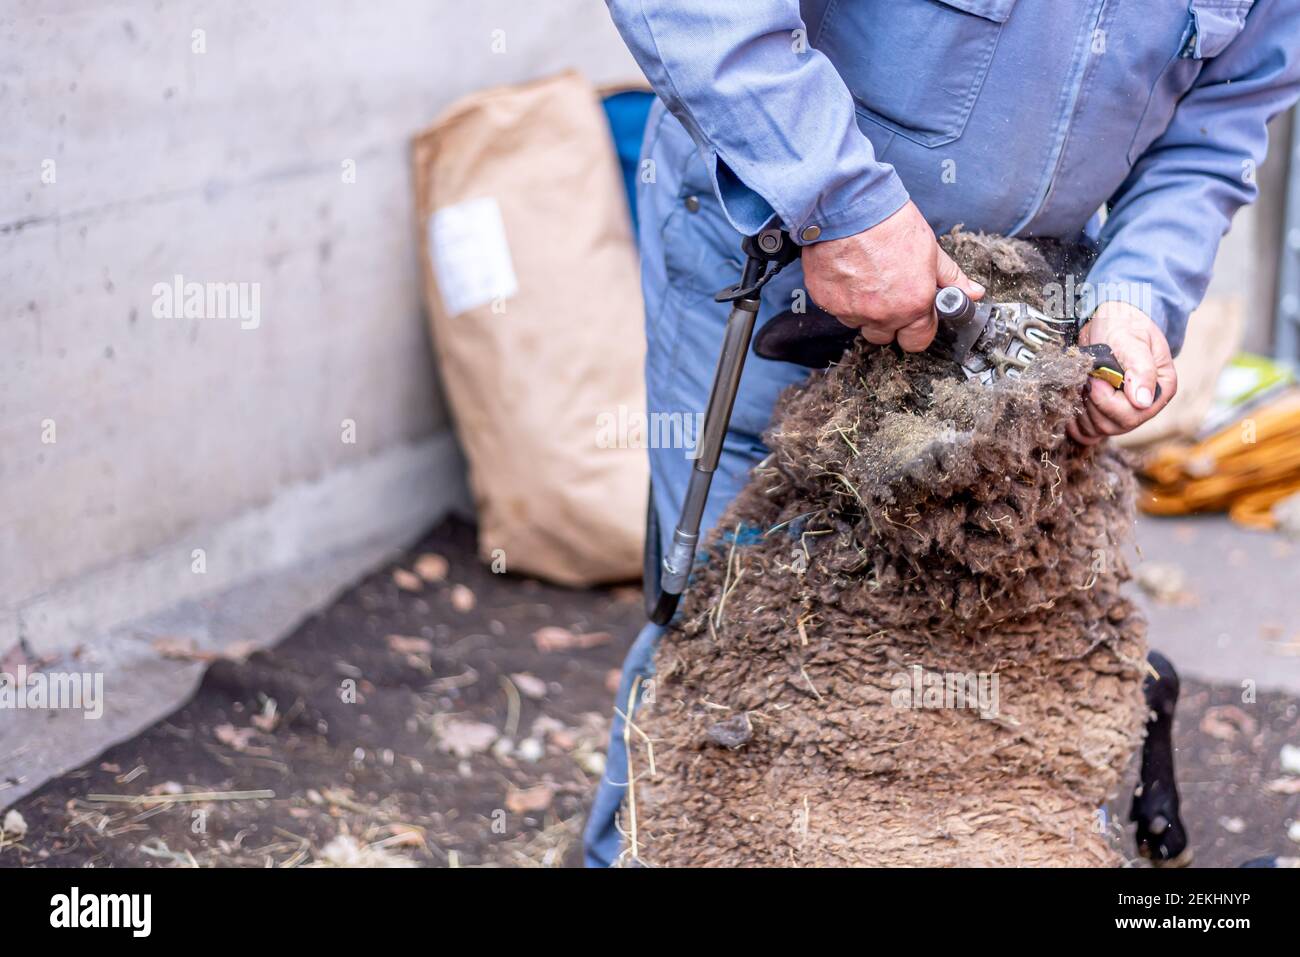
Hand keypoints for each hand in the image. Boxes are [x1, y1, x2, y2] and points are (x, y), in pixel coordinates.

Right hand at [801, 201, 984, 351]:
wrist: (849, 208)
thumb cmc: (890, 224)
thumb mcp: (930, 250)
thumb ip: (951, 278)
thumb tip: (973, 293)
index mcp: (913, 304)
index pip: (918, 341)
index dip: (918, 329)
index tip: (915, 317)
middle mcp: (883, 314)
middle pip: (885, 338)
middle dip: (888, 322)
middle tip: (888, 295)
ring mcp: (852, 311)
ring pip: (858, 323)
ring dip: (863, 310)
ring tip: (865, 278)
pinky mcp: (827, 301)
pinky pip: (836, 310)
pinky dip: (841, 297)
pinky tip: (847, 273)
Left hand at [1067, 301, 1176, 445]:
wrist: (1108, 323)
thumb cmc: (1124, 327)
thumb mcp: (1133, 341)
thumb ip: (1140, 369)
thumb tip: (1142, 401)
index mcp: (1161, 390)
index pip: (1134, 414)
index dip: (1108, 400)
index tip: (1095, 378)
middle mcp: (1145, 407)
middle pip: (1115, 426)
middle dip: (1092, 404)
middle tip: (1085, 379)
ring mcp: (1124, 414)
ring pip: (1098, 430)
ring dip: (1082, 410)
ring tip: (1080, 384)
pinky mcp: (1103, 415)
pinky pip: (1086, 433)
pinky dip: (1074, 422)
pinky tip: (1070, 401)